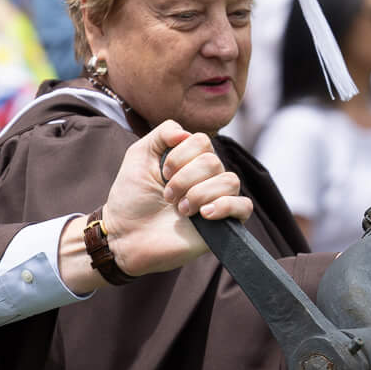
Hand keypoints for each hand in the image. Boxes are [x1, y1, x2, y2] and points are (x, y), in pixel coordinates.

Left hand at [92, 123, 253, 277]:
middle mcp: (207, 178)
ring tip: (180, 210)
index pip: (202, 141)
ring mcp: (217, 200)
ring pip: (230, 181)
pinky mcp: (224, 225)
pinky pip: (244, 206)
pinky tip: (203, 214)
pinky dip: (225, 206)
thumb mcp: (139, 155)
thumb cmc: (131, 198)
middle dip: (184, 179)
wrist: (126, 236)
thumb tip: (186, 133)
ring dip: (199, 194)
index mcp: (191, 160)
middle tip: (167, 197)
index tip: (162, 174)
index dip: (180, 156)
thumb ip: (162, 133)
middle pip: (214, 162)